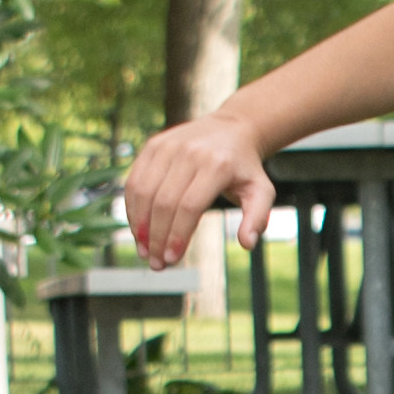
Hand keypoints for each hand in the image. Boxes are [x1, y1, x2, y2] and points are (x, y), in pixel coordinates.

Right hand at [123, 111, 272, 261]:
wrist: (232, 129)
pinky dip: (132, 208)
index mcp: (217, 165)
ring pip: (144, 192)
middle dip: (156, 238)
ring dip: (140, 226)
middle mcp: (190, 152)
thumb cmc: (245, 168)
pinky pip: (135, 180)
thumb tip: (246, 244)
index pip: (190, 206)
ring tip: (144, 251)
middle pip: (164, 202)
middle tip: (156, 264)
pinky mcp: (153, 145)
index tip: (171, 260)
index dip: (177, 235)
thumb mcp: (261, 192)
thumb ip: (256, 218)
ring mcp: (168, 146)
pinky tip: (138, 230)